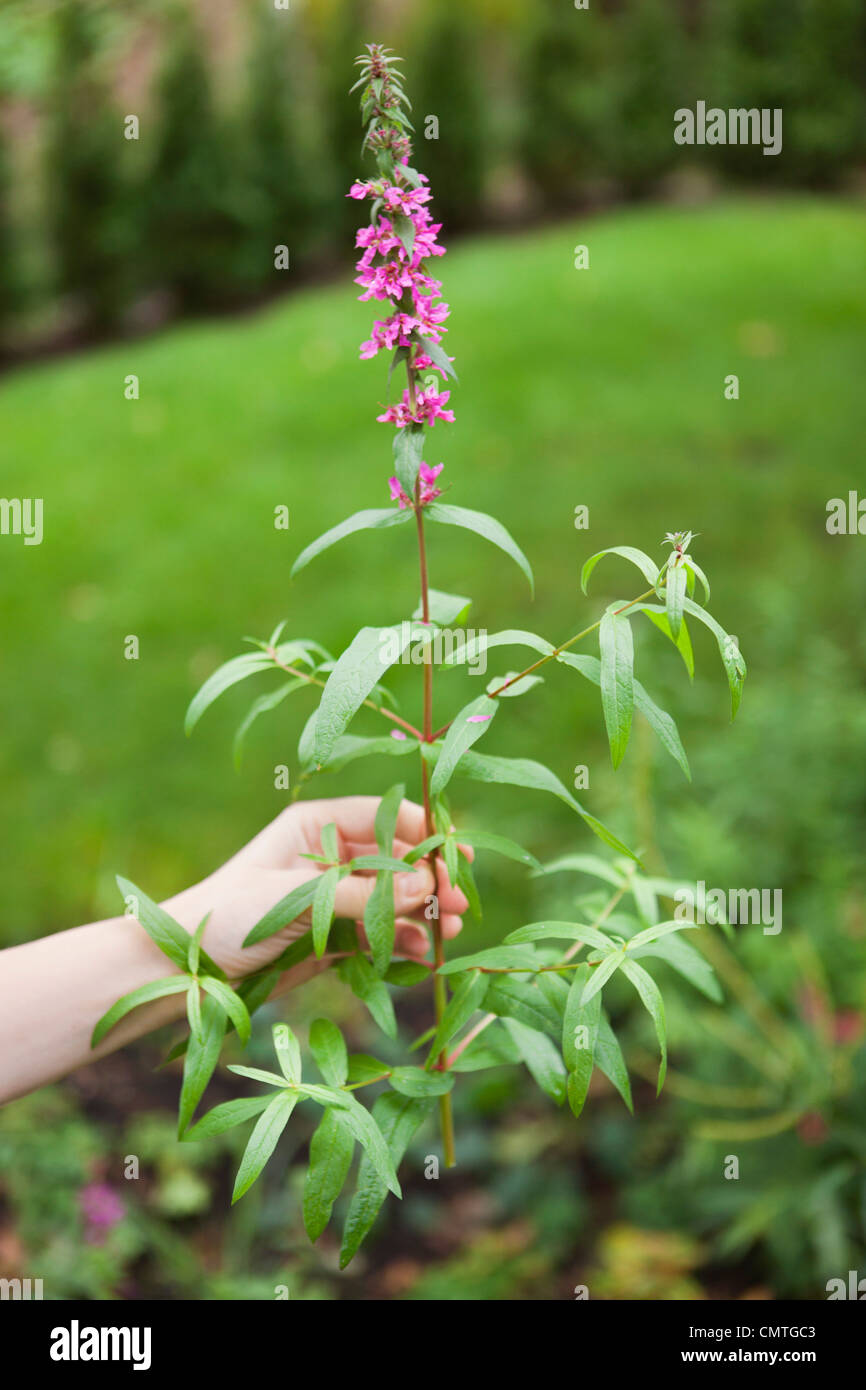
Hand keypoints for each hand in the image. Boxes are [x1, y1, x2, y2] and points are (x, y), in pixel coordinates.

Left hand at [164, 796, 470, 983]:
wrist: (183, 971)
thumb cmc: (226, 914)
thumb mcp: (293, 898)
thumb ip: (359, 894)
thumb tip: (425, 889)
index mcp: (315, 827)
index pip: (382, 817)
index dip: (423, 833)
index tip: (455, 855)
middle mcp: (329, 857)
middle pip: (396, 860)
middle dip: (430, 879)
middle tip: (459, 902)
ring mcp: (333, 898)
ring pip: (393, 900)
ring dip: (422, 914)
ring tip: (448, 933)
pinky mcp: (332, 936)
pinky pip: (378, 934)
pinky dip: (401, 942)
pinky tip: (422, 954)